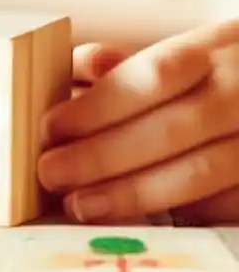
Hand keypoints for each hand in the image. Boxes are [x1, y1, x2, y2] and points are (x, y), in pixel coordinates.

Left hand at [38, 24, 238, 223]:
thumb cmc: (217, 79)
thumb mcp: (181, 55)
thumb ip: (123, 66)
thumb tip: (79, 72)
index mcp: (215, 50)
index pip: (155, 75)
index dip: (100, 106)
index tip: (51, 129)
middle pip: (172, 128)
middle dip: (103, 156)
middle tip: (51, 173)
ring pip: (201, 171)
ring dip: (133, 192)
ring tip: (81, 205)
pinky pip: (227, 202)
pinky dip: (178, 213)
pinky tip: (135, 221)